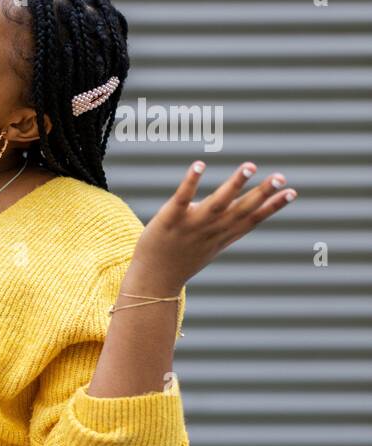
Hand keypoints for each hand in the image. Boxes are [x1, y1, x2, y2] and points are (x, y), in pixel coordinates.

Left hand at [133, 160, 297, 288]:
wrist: (153, 281)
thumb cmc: (180, 260)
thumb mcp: (208, 246)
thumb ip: (223, 227)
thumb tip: (234, 205)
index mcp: (222, 237)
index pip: (252, 220)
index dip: (273, 207)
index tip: (293, 192)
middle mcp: (211, 231)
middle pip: (240, 210)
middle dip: (262, 194)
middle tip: (281, 177)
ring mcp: (191, 226)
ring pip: (217, 203)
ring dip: (234, 185)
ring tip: (250, 166)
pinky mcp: (169, 220)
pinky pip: (182, 199)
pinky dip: (191, 182)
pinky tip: (200, 164)